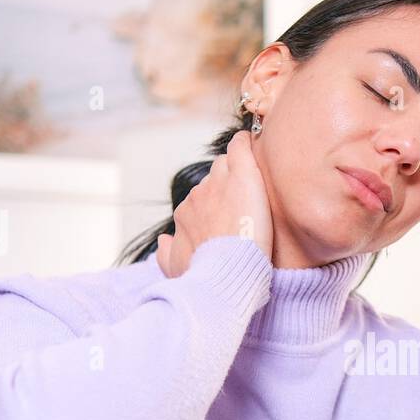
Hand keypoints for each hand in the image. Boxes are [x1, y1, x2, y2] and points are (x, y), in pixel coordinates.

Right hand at [156, 130, 273, 277]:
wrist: (224, 274)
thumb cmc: (204, 275)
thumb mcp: (176, 269)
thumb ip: (166, 254)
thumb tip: (163, 241)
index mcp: (185, 214)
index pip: (201, 198)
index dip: (217, 204)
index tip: (230, 215)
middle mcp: (197, 195)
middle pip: (214, 179)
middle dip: (228, 188)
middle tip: (247, 204)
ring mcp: (218, 183)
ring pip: (228, 165)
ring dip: (239, 171)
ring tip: (256, 186)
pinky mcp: (241, 177)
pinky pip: (241, 147)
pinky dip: (246, 144)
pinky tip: (253, 144)